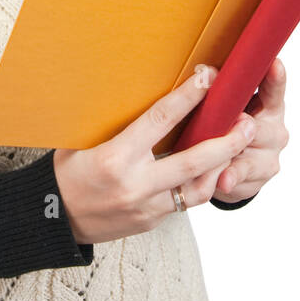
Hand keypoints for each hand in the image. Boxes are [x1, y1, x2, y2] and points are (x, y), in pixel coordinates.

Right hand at [53, 65, 258, 247]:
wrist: (52, 219)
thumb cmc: (67, 173)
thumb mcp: (83, 141)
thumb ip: (118, 124)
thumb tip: (145, 95)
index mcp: (116, 157)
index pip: (161, 120)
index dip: (189, 97)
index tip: (208, 78)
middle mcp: (135, 184)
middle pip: (194, 160)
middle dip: (226, 141)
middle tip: (247, 123)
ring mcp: (146, 207)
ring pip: (198, 189)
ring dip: (223, 167)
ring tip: (239, 147)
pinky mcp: (151, 221)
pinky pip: (184, 203)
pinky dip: (199, 185)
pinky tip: (212, 170)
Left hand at [210, 58, 289, 204]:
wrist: (235, 169)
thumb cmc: (230, 128)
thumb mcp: (231, 109)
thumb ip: (226, 94)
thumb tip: (203, 72)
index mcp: (269, 106)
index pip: (274, 89)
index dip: (275, 78)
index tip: (275, 64)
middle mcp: (275, 130)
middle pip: (262, 128)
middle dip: (246, 126)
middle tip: (240, 120)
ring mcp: (269, 156)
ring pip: (252, 155)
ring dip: (234, 155)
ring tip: (225, 156)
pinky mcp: (260, 178)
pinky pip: (242, 176)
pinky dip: (230, 178)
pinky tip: (224, 181)